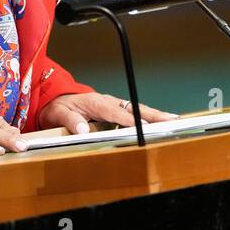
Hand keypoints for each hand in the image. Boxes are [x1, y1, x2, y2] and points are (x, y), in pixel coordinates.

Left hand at [38, 92, 178, 133]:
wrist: (56, 99)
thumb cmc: (58, 107)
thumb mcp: (58, 113)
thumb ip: (70, 121)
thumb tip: (82, 130)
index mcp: (95, 102)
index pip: (115, 113)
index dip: (128, 120)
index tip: (141, 126)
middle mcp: (108, 102)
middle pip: (134, 107)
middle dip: (153, 114)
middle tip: (171, 119)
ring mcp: (113, 105)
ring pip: (138, 109)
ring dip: (155, 115)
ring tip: (173, 121)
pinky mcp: (115, 111)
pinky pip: (134, 113)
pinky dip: (148, 117)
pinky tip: (160, 124)